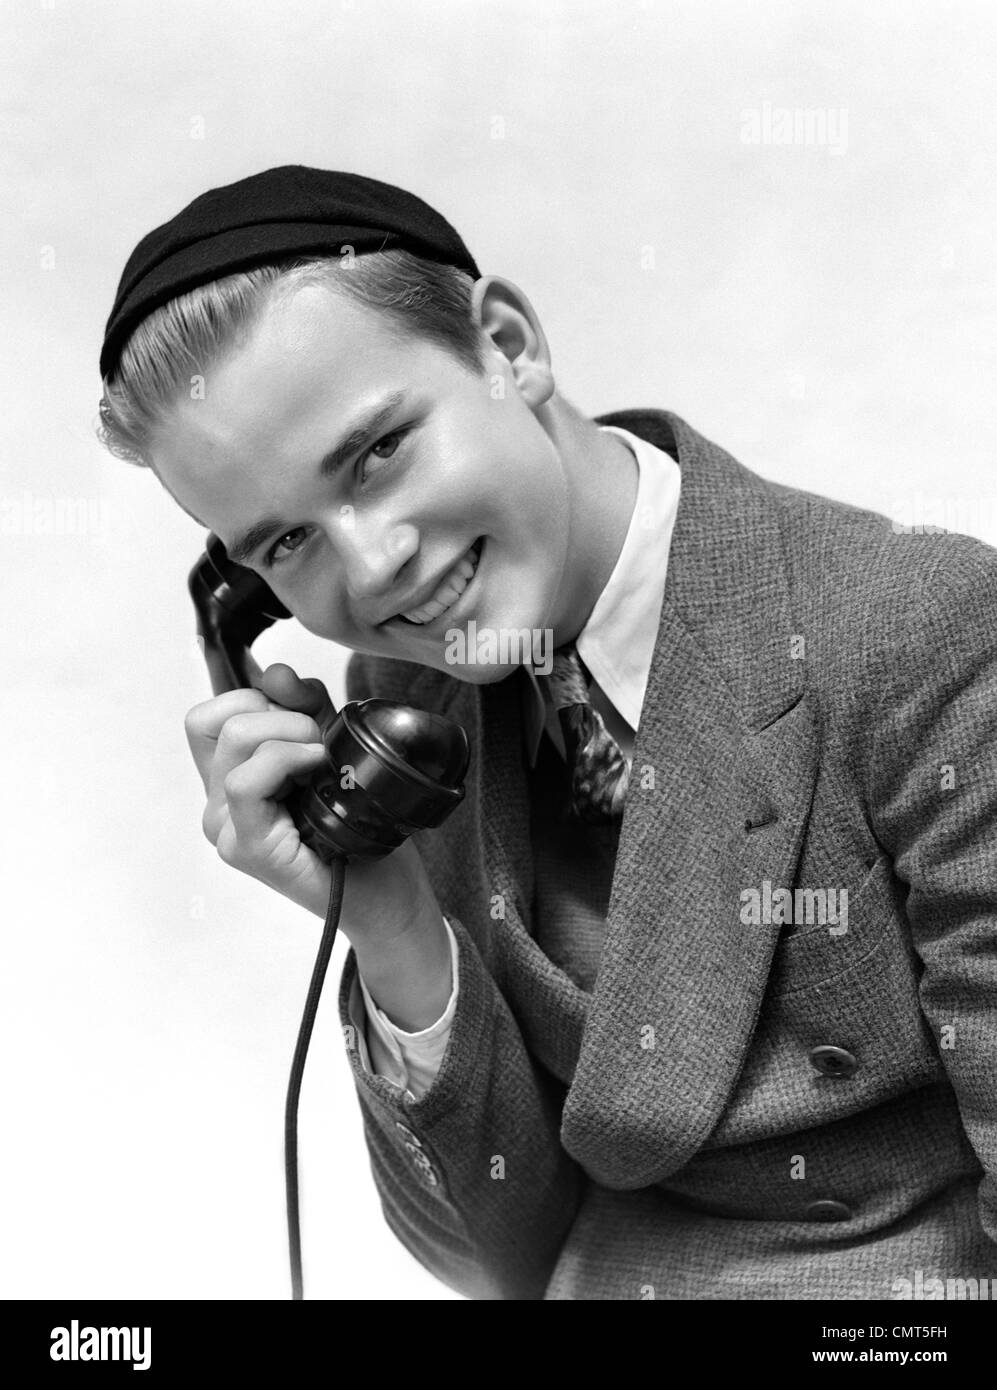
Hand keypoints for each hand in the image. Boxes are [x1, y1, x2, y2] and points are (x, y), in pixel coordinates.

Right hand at [184, 664, 447, 964]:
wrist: (386, 891)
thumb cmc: (360, 827)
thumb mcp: (330, 745)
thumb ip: (303, 705)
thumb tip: (275, 672)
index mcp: (228, 781)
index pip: (208, 716)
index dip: (255, 699)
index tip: (301, 716)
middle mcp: (217, 805)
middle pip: (222, 719)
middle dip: (281, 713)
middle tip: (320, 743)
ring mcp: (226, 828)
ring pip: (235, 740)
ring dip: (290, 733)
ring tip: (322, 761)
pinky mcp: (245, 847)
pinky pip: (246, 781)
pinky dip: (285, 760)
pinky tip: (316, 768)